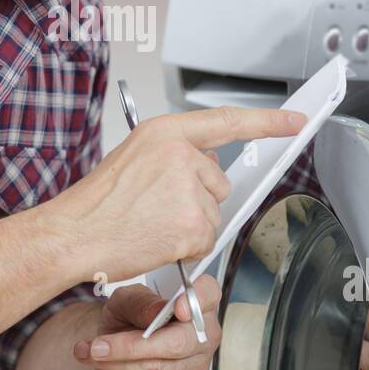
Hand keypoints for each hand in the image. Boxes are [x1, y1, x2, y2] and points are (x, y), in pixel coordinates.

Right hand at [42, 105, 306, 282]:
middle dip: (197, 199)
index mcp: (166, 132)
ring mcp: (189, 190)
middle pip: (218, 182)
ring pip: (212, 214)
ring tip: (149, 224)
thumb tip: (207, 164)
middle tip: (155, 208)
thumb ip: (174, 155)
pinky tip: (156, 241)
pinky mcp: (193, 224)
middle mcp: (181, 155)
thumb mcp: (134, 157)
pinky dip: (185, 248)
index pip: (229, 121)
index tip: (295, 121)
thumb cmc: (96, 203)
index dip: (268, 121)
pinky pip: (206, 240)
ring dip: (189, 226)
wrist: (72, 235)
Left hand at [73, 278, 221, 369]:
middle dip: (131, 345)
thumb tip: (156, 312)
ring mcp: (193, 368)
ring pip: (154, 368)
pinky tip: (103, 367)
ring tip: (91, 353)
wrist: (116, 352)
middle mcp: (203, 336)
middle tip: (98, 345)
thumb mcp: (125, 301)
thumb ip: (139, 302)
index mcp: (196, 303)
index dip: (198, 298)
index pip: (209, 293)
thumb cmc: (129, 319)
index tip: (178, 306)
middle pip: (178, 343)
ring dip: (115, 362)